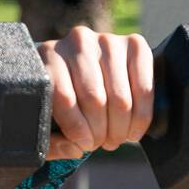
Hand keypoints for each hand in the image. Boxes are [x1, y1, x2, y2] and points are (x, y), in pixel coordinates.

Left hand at [37, 25, 154, 160]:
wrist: (79, 68)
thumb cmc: (57, 101)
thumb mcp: (44, 119)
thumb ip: (50, 141)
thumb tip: (75, 148)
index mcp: (48, 56)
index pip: (65, 97)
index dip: (77, 129)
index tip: (84, 146)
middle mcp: (77, 41)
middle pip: (95, 98)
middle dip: (100, 131)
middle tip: (100, 144)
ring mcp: (108, 41)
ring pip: (120, 97)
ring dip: (120, 128)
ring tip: (115, 139)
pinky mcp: (135, 45)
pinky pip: (144, 88)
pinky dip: (141, 116)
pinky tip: (133, 131)